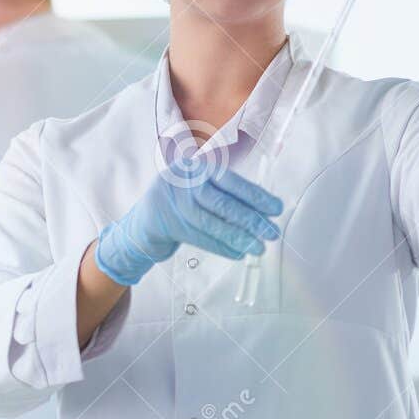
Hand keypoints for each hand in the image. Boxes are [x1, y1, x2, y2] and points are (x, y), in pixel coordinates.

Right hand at [95, 166, 281, 285]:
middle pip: (221, 202)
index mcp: (195, 166)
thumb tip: (264, 208)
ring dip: (238, 237)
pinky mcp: (163, 224)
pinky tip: (238, 252)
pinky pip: (199, 238)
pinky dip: (222, 247)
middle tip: (272, 233)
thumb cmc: (180, 202)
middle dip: (250, 219)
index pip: (230, 180)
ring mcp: (170, 202)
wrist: (143, 221)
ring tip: (258, 248)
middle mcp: (181, 181)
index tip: (276, 209)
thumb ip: (225, 190)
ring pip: (211, 223)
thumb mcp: (198, 186)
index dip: (255, 195)